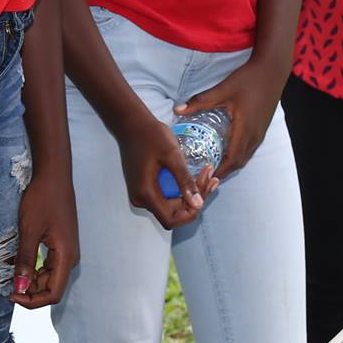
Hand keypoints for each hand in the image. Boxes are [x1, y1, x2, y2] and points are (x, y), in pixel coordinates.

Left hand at [9, 170, 78, 308]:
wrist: (53, 175)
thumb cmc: (43, 199)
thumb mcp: (29, 230)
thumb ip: (25, 261)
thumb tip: (19, 288)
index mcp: (66, 257)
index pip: (53, 294)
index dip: (32, 301)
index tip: (11, 295)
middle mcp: (69, 257)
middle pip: (51, 287)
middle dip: (29, 290)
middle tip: (7, 284)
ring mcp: (66, 250)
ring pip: (48, 276)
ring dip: (30, 279)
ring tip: (10, 271)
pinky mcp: (60, 243)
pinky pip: (47, 264)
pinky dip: (32, 266)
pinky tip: (17, 260)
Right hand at [110, 105, 215, 230]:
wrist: (131, 122)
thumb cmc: (150, 135)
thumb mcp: (172, 155)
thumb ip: (184, 181)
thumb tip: (198, 204)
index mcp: (145, 193)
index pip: (171, 220)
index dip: (189, 213)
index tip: (203, 194)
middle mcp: (141, 198)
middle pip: (173, 212)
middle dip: (195, 199)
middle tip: (210, 177)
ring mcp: (142, 193)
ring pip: (171, 204)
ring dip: (191, 192)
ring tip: (208, 173)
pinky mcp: (145, 186)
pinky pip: (166, 195)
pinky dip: (182, 187)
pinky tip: (196, 175)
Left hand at [175, 56, 287, 178]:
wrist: (272, 70)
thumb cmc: (248, 80)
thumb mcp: (222, 90)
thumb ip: (200, 101)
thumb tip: (177, 110)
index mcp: (245, 131)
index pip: (232, 161)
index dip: (219, 171)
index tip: (204, 177)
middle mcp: (255, 136)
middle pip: (239, 163)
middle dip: (223, 171)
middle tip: (205, 173)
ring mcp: (260, 133)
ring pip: (245, 156)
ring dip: (231, 164)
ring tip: (213, 164)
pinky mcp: (262, 128)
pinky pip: (249, 148)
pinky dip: (238, 154)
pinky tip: (226, 148)